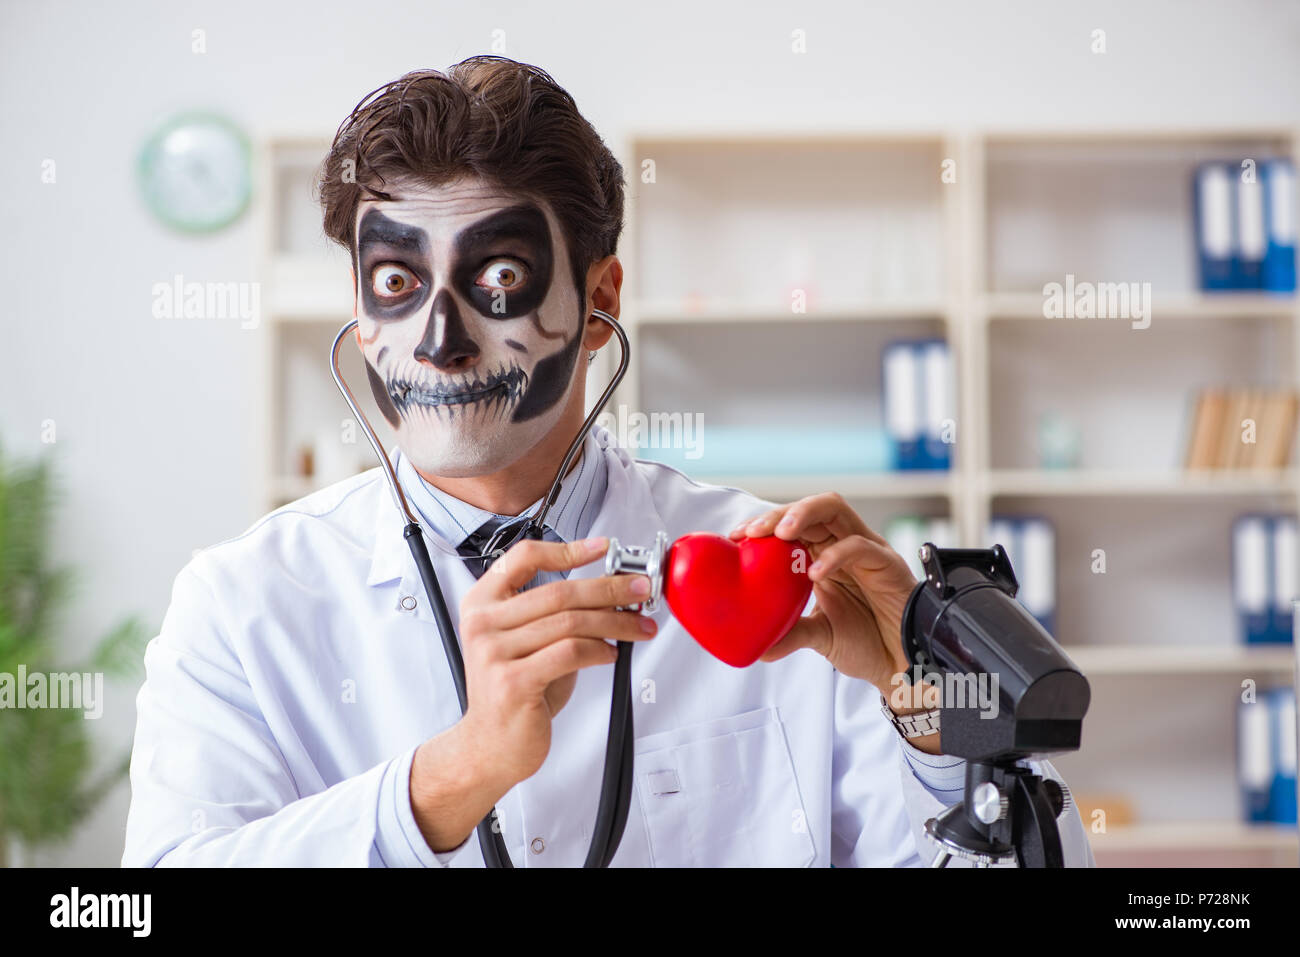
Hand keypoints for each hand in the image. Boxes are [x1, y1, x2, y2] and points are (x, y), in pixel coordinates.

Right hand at [410, 536, 656, 851]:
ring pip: (570, 622)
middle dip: (609, 588)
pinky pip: (570, 653)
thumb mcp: (528, 641)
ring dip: (615, 622)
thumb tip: (612, 591)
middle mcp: (483, 623)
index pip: (523, 557)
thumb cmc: (517, 689)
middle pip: (559, 592)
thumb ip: (555, 614)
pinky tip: (612, 653)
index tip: (603, 548)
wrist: (490, 744)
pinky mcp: (513, 682)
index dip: (567, 550)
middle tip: (640, 588)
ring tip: (640, 626)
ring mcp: (494, 653)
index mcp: (482, 603)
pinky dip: (600, 649)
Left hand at [729, 493, 927, 703]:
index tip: (735, 537)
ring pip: (836, 511)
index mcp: (825, 555)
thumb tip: (755, 646)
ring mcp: (867, 551)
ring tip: (779, 534)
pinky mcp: (887, 564)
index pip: (793, 524)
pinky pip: (860, 547)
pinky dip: (835, 556)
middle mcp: (844, 546)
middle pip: (812, 509)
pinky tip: (815, 572)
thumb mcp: (818, 636)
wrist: (902, 666)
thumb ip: (788, 634)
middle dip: (779, 514)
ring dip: (803, 515)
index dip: (764, 524)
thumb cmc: (867, 643)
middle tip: (752, 532)